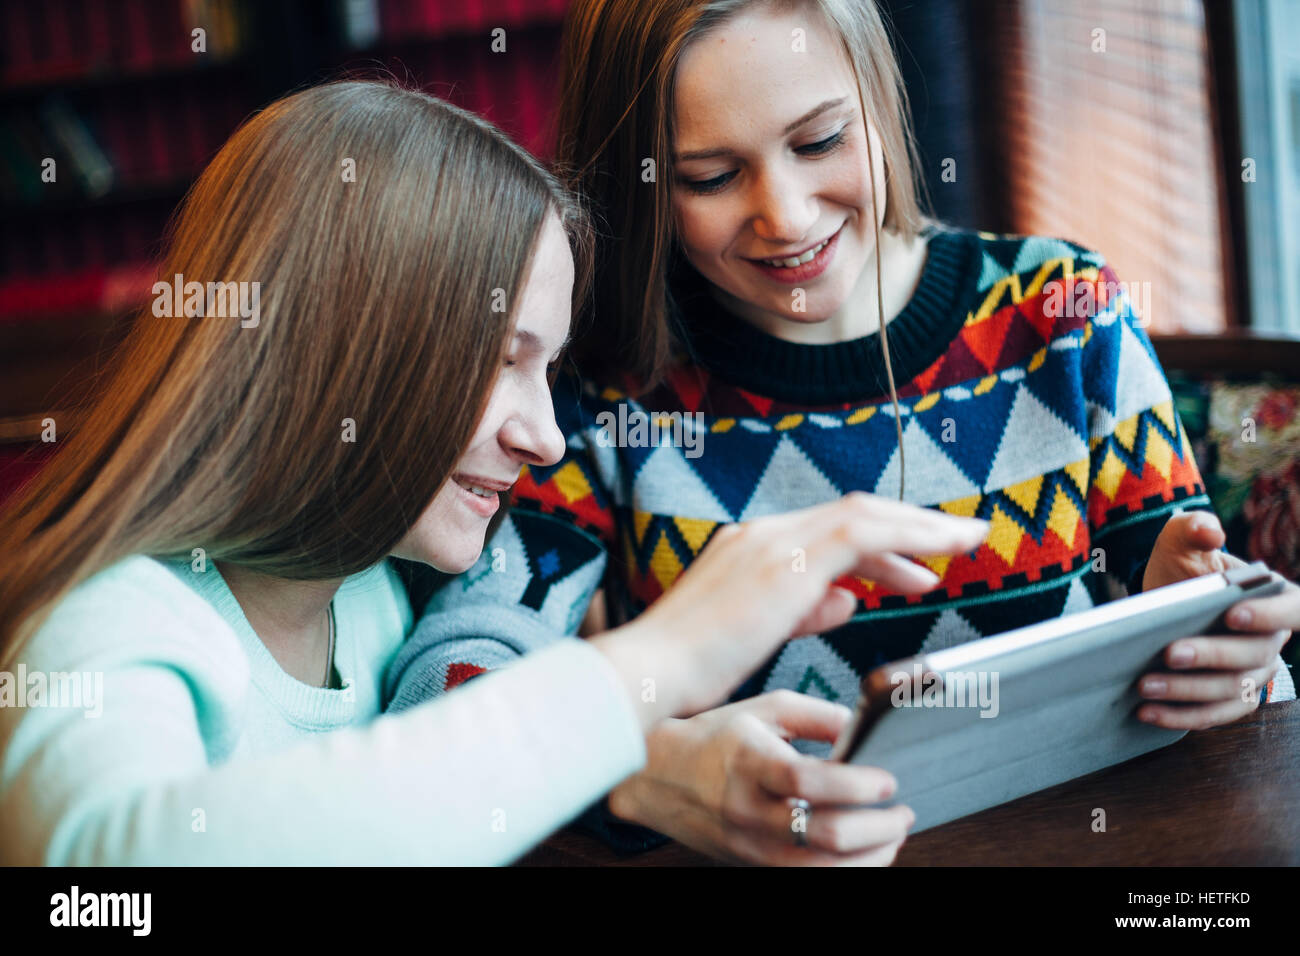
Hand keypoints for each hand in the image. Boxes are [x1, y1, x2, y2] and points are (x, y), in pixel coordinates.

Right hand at [591, 492, 989, 728]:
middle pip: (853, 514)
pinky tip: (942, 553)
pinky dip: (909, 537)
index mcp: (749, 547)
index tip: (916, 566)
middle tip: (956, 541)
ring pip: (865, 515)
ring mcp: (773, 542)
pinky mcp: (786, 561)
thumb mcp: (754, 634)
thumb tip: (847, 598)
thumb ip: (803, 610)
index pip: (829, 531)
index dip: (881, 543)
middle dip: (910, 527)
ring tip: (963, 543)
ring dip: (919, 528)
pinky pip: (863, 532)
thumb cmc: (687, 669)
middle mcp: (762, 533)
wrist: (647, 674)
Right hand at [608, 690, 911, 864]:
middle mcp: (747, 809)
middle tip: (903, 812)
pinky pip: (805, 878)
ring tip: (892, 836)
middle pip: (822, 835)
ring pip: (820, 869)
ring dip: (869, 857)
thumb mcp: (765, 708)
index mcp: (749, 762)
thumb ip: (818, 715)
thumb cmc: (717, 736)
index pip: (807, 781)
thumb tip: (867, 732)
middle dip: (877, 829)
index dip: (856, 785)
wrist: (657, 776)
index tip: (889, 780)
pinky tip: (864, 855)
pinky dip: (843, 870)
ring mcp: (748, 844)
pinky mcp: (751, 864)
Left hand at [1138, 511, 1293, 729]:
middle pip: (1254, 656)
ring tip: (1144, 686)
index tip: (1234, 614)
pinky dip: (1180, 717)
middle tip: (1169, 653)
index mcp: (1275, 598)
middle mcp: (1272, 640)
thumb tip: (1209, 532)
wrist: (1164, 604)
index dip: (1272, 615)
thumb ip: (1193, 528)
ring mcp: (1254, 673)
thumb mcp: (1181, 542)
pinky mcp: (1230, 699)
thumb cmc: (1181, 569)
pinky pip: (1214, 715)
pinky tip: (1146, 713)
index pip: (1295, 610)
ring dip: (1188, 692)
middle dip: (1210, 656)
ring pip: (1232, 691)